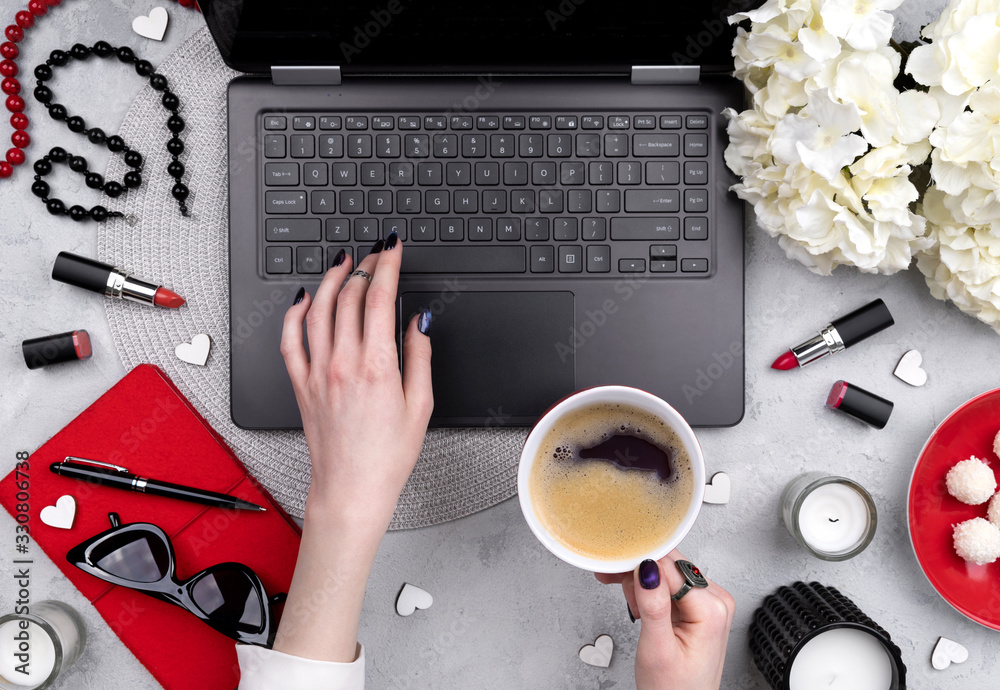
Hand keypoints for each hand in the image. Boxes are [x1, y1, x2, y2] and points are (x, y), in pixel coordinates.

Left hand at [273, 235, 432, 661]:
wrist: (351, 489)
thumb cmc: (387, 456)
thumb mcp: (421, 406)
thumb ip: (420, 357)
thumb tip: (419, 322)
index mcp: (378, 366)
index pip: (379, 298)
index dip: (387, 265)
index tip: (392, 249)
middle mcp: (343, 363)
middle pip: (348, 297)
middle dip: (364, 267)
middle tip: (375, 253)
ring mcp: (317, 372)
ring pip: (317, 309)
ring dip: (329, 280)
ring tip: (342, 262)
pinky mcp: (300, 384)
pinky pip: (290, 339)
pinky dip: (294, 312)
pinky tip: (302, 298)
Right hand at [595, 550, 734, 689]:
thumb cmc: (674, 689)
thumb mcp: (656, 649)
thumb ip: (653, 606)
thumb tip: (647, 568)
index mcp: (712, 610)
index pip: (670, 568)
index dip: (638, 565)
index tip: (613, 567)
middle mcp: (716, 600)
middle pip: (670, 565)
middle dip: (638, 570)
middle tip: (610, 578)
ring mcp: (709, 602)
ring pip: (668, 571)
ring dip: (642, 580)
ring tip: (631, 603)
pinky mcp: (699, 605)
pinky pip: (671, 583)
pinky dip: (650, 589)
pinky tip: (640, 602)